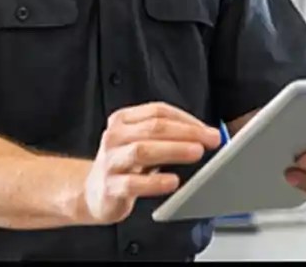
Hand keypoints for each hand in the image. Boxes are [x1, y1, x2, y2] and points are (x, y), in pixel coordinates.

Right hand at [82, 102, 222, 224]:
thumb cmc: (126, 164)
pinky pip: (133, 183)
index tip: (209, 130)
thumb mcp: (142, 142)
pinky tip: (172, 182)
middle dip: (186, 132)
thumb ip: (168, 135)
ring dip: (174, 150)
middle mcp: (114, 137)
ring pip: (142, 150)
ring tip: (196, 153)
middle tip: (210, 139)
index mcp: (123, 120)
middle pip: (153, 128)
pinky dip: (155, 182)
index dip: (186, 119)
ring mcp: (110, 161)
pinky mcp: (109, 187)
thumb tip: (207, 136)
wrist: (95, 193)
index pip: (158, 111)